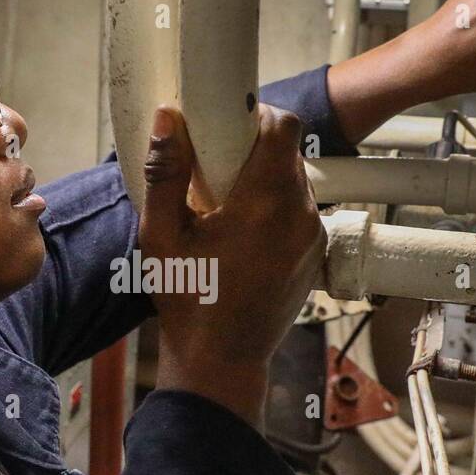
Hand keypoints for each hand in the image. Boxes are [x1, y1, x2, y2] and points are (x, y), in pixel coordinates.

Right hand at [139, 104, 325, 429]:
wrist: (223, 361)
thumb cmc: (188, 300)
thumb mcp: (162, 236)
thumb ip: (165, 173)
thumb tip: (167, 119)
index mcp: (265, 202)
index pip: (285, 126)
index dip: (259, 114)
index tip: (229, 123)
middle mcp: (299, 214)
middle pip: (290, 153)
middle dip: (256, 148)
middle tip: (217, 164)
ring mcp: (312, 237)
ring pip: (296, 182)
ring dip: (266, 179)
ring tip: (227, 201)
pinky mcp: (314, 255)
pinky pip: (299, 212)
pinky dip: (276, 208)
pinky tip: (242, 231)